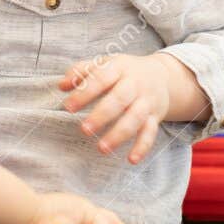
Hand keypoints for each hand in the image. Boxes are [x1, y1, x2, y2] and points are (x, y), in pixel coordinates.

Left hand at [59, 53, 173, 163]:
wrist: (162, 75)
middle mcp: (135, 84)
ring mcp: (146, 100)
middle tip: (84, 129)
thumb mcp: (105, 64)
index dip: (84, 93)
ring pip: (135, 118)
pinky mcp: (155, 116)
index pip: (101, 79)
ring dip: (119, 134)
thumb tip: (62, 85)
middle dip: (102, 115)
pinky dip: (142, 146)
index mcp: (119, 67)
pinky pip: (150, 132)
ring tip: (101, 148)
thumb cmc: (124, 72)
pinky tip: (131, 159)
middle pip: (120, 99)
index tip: (68, 107)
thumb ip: (81, 71)